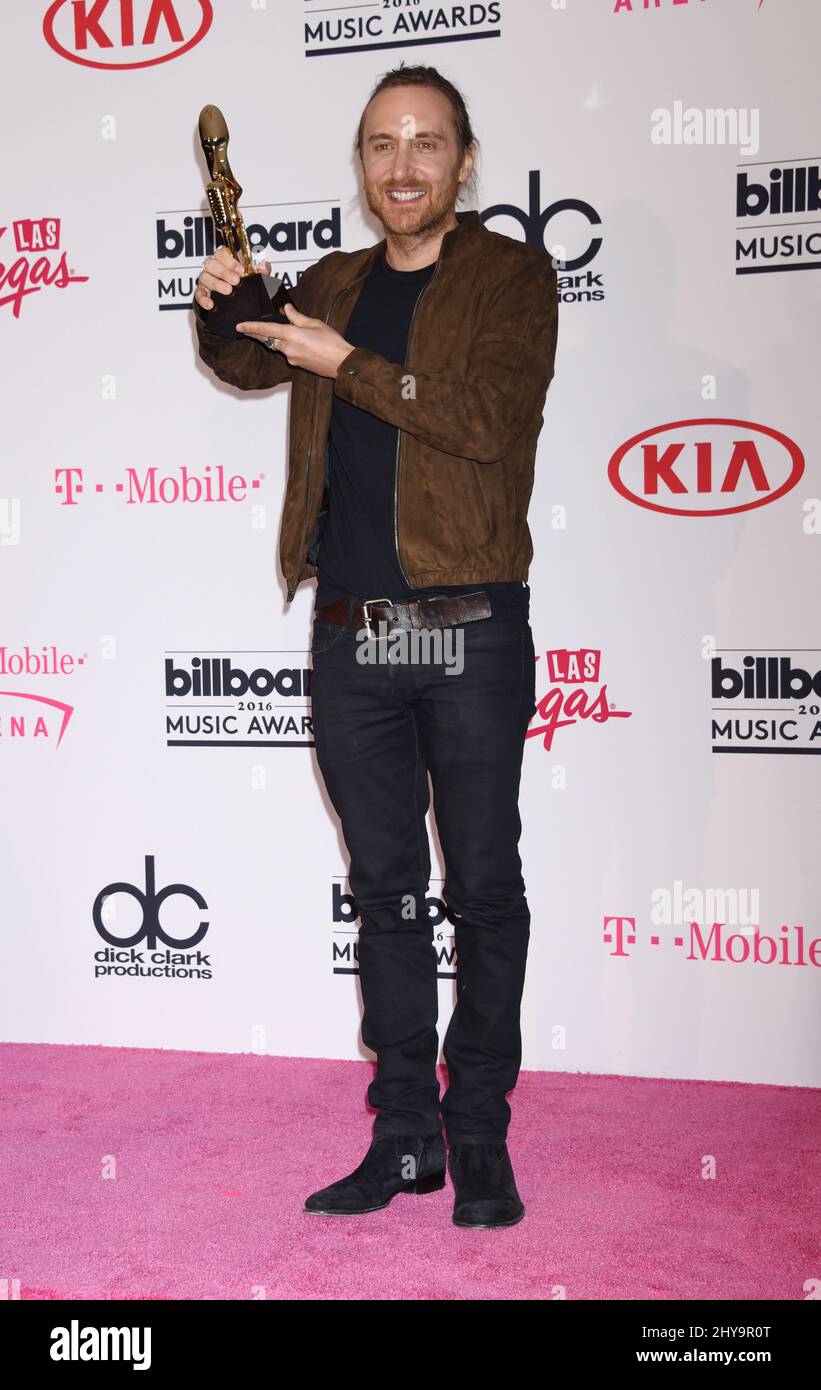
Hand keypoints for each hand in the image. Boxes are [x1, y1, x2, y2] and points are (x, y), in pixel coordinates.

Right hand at [194, 246, 270, 310]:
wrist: (237, 302)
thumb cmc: (244, 282)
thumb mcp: (255, 275)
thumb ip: (261, 269)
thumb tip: (262, 268)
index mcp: (225, 260)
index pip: (222, 253)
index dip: (230, 260)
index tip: (241, 270)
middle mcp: (213, 268)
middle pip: (211, 263)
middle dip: (223, 271)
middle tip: (236, 281)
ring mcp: (206, 280)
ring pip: (204, 277)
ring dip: (216, 283)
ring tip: (228, 290)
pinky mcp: (202, 293)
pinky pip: (199, 294)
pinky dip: (203, 299)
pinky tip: (211, 304)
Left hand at [236, 302, 352, 378]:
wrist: (341, 363)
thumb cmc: (332, 343)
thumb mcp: (315, 324)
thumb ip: (297, 317)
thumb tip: (286, 309)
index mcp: (292, 335)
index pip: (265, 329)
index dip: (251, 327)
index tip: (239, 326)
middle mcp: (288, 348)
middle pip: (267, 339)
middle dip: (255, 334)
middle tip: (244, 330)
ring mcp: (291, 358)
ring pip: (277, 346)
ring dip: (274, 339)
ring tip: (272, 331)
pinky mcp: (296, 364)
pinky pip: (287, 352)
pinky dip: (287, 345)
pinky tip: (295, 342)